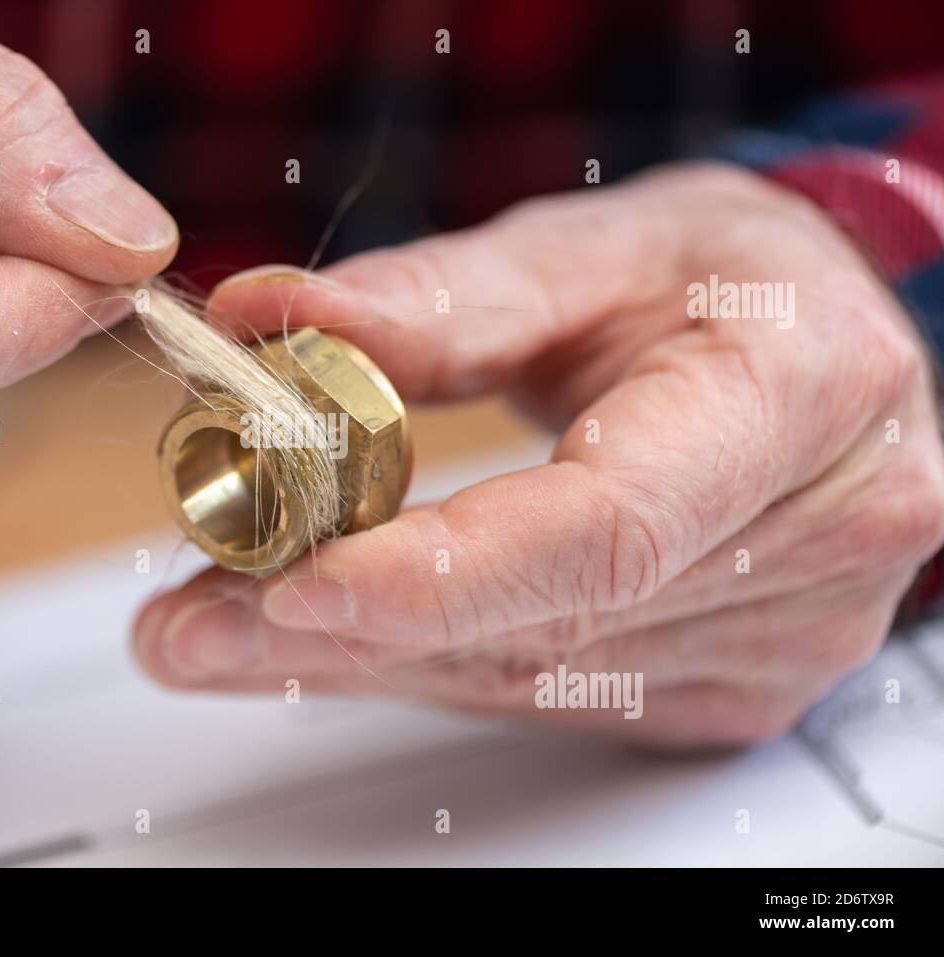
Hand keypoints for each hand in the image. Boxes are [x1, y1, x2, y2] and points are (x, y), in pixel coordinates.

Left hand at [133, 163, 943, 747]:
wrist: (810, 346)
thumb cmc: (722, 279)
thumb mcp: (586, 248)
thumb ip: (434, 300)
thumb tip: (270, 320)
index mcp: (794, 397)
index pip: (605, 528)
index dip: (440, 575)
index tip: (291, 591)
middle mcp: (810, 540)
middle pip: (540, 624)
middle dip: (347, 632)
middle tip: (192, 622)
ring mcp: (776, 635)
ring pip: (526, 679)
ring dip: (363, 659)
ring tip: (221, 627)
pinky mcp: (724, 684)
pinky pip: (544, 694)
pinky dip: (428, 665)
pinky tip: (331, 645)